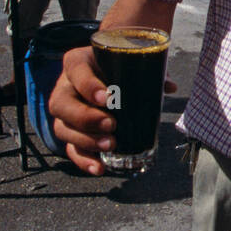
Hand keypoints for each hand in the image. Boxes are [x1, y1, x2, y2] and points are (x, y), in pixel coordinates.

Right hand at [48, 44, 175, 174]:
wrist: (100, 74)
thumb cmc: (114, 67)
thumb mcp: (128, 62)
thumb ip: (149, 70)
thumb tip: (169, 86)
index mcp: (77, 63)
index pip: (75, 70)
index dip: (88, 85)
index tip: (108, 98)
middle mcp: (65, 87)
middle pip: (61, 104)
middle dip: (85, 118)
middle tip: (111, 124)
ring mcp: (65, 112)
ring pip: (62, 129)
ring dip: (86, 141)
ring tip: (110, 145)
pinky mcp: (70, 132)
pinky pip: (70, 149)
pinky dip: (84, 161)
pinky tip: (100, 168)